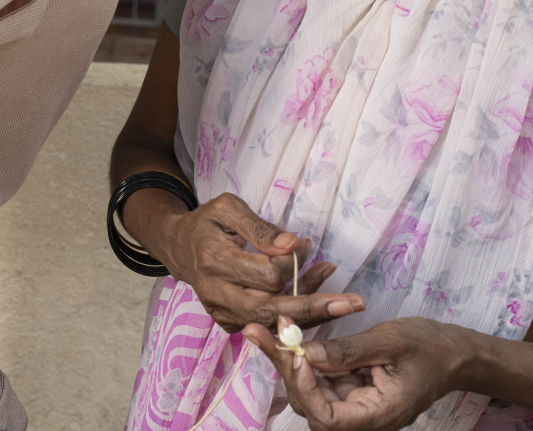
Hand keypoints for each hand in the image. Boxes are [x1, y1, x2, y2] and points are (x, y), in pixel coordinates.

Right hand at [137, 191, 363, 332]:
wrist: (179, 246)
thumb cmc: (207, 222)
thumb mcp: (228, 208)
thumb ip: (260, 227)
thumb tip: (292, 246)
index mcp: (214, 260)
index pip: (267, 275)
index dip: (293, 263)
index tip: (307, 244)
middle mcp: (215, 293)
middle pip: (272, 309)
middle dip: (316, 307)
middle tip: (354, 303)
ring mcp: (220, 312)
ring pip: (272, 322)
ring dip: (310, 311)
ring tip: (342, 299)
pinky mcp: (227, 322)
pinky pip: (266, 325)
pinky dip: (293, 316)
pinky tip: (311, 296)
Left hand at [249, 315, 468, 430]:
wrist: (455, 354)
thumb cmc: (430, 347)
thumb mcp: (391, 341)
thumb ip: (348, 351)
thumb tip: (306, 353)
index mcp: (379, 415)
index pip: (329, 419)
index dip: (306, 390)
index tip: (298, 355)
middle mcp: (364, 418)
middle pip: (312, 406)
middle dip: (287, 370)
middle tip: (264, 331)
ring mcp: (356, 406)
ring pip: (311, 394)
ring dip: (290, 363)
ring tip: (271, 329)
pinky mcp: (352, 391)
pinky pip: (321, 381)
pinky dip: (304, 359)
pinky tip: (288, 334)